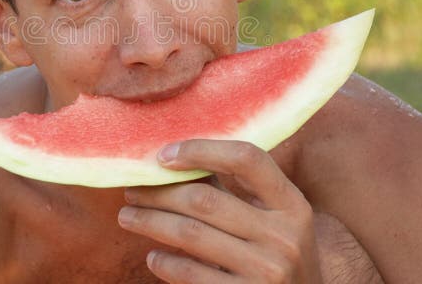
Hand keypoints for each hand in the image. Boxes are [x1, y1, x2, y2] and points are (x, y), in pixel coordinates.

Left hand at [117, 139, 322, 282]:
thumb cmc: (279, 257)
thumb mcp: (276, 222)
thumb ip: (237, 193)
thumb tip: (177, 160)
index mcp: (293, 206)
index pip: (247, 159)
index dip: (202, 150)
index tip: (163, 155)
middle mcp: (284, 237)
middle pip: (205, 200)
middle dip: (159, 193)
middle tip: (131, 190)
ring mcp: (267, 272)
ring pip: (191, 235)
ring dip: (150, 222)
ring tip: (128, 217)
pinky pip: (193, 274)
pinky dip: (166, 263)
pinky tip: (153, 256)